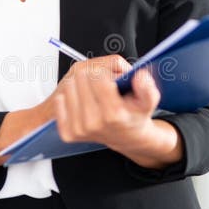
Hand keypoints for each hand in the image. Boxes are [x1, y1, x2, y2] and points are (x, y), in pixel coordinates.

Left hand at [44, 54, 163, 152]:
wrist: (125, 137)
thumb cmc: (134, 116)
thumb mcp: (148, 101)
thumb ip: (147, 87)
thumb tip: (139, 75)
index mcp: (113, 114)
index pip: (97, 76)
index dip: (105, 71)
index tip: (110, 77)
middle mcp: (94, 123)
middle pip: (82, 78)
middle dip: (93, 75)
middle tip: (102, 84)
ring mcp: (79, 129)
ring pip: (70, 86)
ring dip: (80, 83)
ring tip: (92, 92)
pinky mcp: (68, 133)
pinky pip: (60, 101)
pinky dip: (68, 97)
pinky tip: (81, 101)